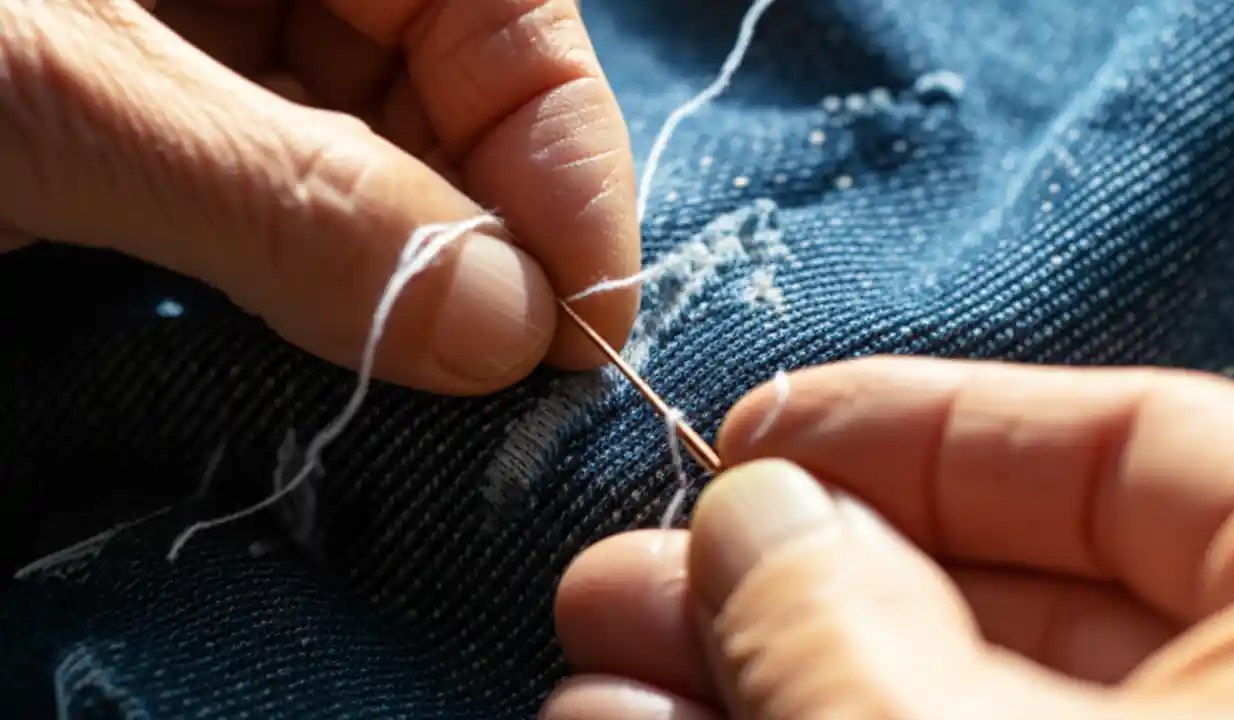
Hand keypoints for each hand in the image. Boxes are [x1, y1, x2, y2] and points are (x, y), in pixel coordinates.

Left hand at [0, 0, 638, 394]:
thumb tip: (511, 325)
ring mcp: (189, 56)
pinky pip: (268, 217)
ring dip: (402, 278)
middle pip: (445, 85)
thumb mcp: (60, 98)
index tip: (583, 320)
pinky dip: (305, 295)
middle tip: (504, 380)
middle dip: (487, 229)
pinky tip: (328, 362)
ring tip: (421, 390)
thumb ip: (288, 199)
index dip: (564, 150)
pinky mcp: (131, 147)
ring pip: (363, 162)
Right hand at [547, 358, 1233, 718]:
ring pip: (950, 707)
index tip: (754, 437)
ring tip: (597, 671)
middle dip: (792, 580)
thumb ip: (851, 621)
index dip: (924, 429)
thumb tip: (754, 515)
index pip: (1139, 451)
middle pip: (1009, 598)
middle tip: (629, 577)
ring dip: (755, 677)